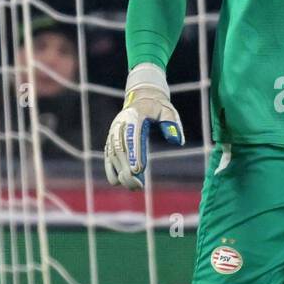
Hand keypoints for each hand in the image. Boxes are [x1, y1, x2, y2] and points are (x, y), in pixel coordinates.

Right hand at [103, 63, 183, 188]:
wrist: (141, 97)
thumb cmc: (157, 107)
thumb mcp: (168, 110)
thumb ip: (172, 123)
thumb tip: (176, 140)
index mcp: (135, 116)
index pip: (133, 136)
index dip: (134, 154)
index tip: (138, 170)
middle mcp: (120, 124)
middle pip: (121, 149)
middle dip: (127, 169)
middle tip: (138, 186)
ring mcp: (113, 132)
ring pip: (112, 155)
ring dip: (120, 172)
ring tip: (133, 187)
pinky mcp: (111, 139)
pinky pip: (108, 155)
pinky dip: (111, 169)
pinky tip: (118, 182)